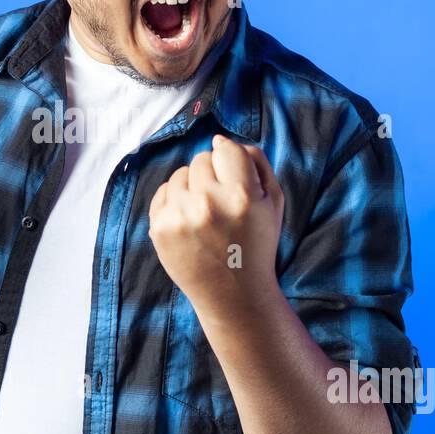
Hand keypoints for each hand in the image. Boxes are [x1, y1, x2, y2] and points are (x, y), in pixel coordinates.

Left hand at [148, 134, 284, 312]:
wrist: (234, 294)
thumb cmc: (256, 244)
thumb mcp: (274, 203)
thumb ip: (256, 163)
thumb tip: (221, 140)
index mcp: (241, 195)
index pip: (226, 148)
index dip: (230, 159)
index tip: (231, 174)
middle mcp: (208, 203)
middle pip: (201, 159)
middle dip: (212, 175)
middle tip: (221, 201)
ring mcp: (180, 216)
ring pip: (180, 174)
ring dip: (192, 186)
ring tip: (205, 213)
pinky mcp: (160, 228)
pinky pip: (163, 192)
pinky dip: (175, 201)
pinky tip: (190, 220)